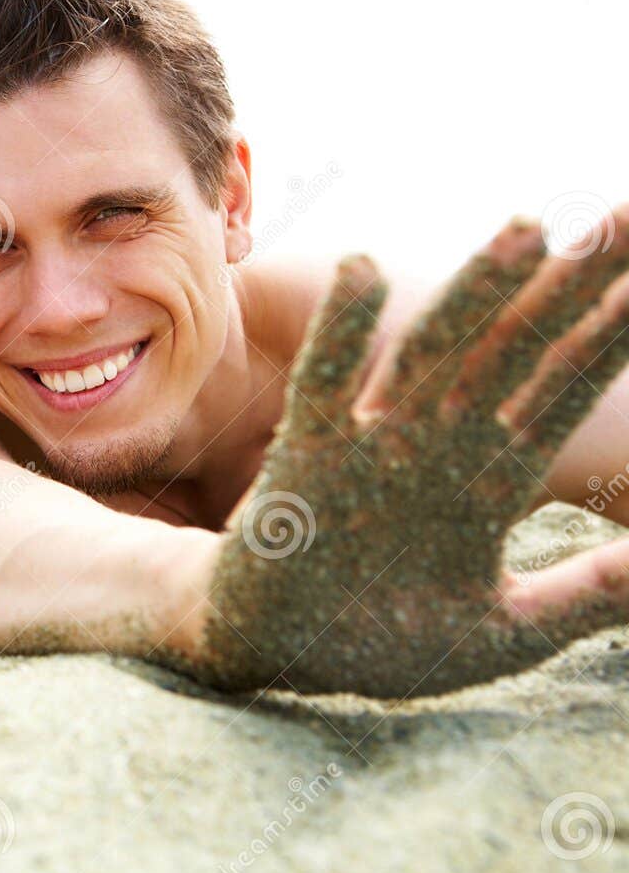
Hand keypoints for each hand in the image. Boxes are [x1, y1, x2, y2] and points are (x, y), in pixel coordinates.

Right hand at [185, 211, 628, 696]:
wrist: (278, 658)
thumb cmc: (382, 643)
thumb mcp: (507, 631)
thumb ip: (586, 595)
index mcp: (489, 482)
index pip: (564, 390)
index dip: (614, 334)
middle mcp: (437, 448)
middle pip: (514, 351)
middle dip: (573, 286)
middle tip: (627, 214)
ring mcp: (373, 446)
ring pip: (434, 355)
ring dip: (478, 293)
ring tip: (527, 229)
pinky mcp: (307, 457)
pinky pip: (326, 385)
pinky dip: (342, 330)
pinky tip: (363, 270)